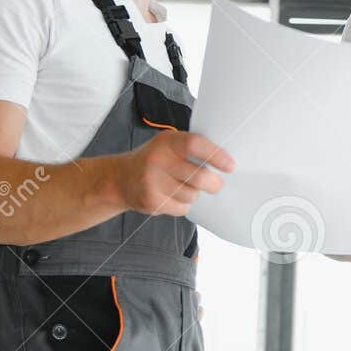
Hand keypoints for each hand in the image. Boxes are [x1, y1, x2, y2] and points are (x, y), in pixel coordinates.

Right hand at [112, 130, 234, 216]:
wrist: (120, 179)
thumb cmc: (153, 160)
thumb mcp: (168, 144)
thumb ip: (190, 148)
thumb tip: (224, 160)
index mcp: (166, 141)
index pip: (195, 144)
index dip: (216, 155)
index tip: (230, 165)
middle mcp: (157, 159)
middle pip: (198, 176)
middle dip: (213, 183)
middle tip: (215, 184)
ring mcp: (152, 182)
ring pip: (192, 195)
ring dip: (194, 194)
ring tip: (182, 187)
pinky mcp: (151, 201)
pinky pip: (181, 208)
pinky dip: (183, 205)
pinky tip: (172, 197)